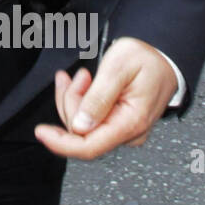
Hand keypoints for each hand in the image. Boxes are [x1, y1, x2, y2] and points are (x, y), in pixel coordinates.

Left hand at [34, 37, 179, 159]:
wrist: (163, 57)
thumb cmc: (146, 59)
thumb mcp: (118, 68)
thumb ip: (98, 98)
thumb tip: (80, 126)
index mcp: (131, 122)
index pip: (89, 147)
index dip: (61, 143)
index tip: (41, 132)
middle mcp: (128, 133)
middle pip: (81, 133)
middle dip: (71, 102)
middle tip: (79, 77)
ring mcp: (123, 130)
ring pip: (82, 125)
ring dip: (75, 98)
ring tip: (84, 76)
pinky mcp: (117, 124)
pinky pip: (89, 120)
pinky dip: (80, 100)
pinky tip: (84, 84)